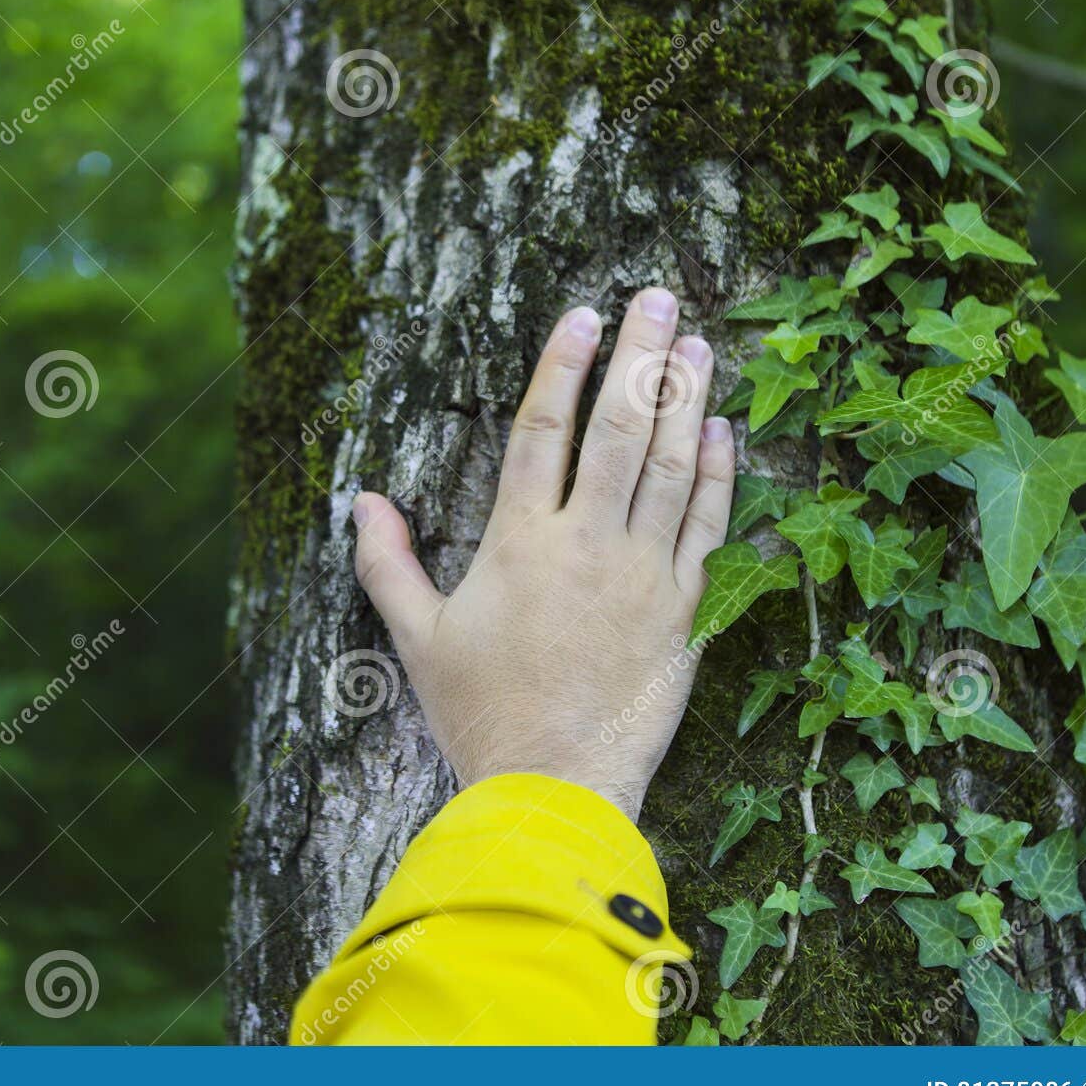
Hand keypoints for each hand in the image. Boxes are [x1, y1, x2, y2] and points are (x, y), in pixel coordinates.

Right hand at [351, 288, 734, 820]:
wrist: (555, 788)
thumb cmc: (480, 715)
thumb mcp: (416, 639)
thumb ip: (387, 564)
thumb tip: (362, 500)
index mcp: (519, 542)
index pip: (541, 431)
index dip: (561, 366)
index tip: (583, 314)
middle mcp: (587, 544)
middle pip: (619, 430)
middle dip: (640, 357)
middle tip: (659, 297)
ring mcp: (643, 575)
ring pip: (671, 468)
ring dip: (686, 401)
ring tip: (697, 345)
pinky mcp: (684, 612)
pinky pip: (708, 529)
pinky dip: (718, 477)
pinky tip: (723, 432)